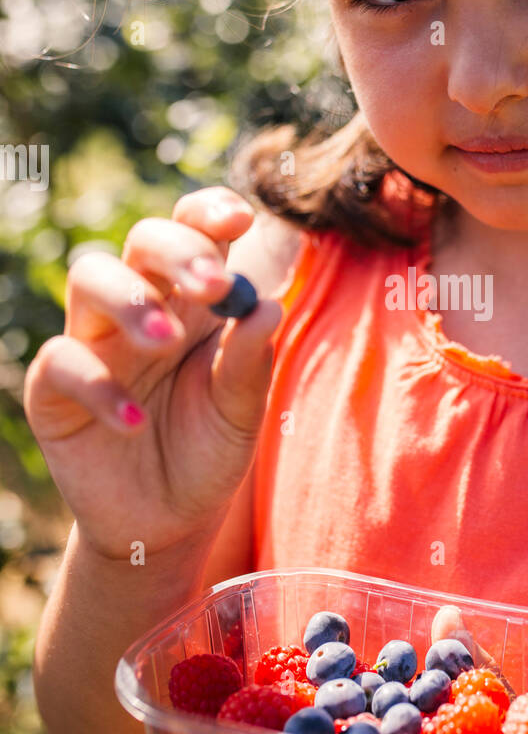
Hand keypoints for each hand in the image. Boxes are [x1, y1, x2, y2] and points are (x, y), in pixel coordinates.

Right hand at [23, 187, 282, 560]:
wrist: (169, 521)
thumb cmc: (209, 450)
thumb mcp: (241, 411)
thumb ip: (251, 361)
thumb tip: (268, 305)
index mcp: (193, 298)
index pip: (194, 230)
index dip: (209, 212)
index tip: (240, 219)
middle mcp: (141, 305)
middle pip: (142, 241)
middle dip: (177, 250)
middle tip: (213, 285)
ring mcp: (94, 341)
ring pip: (88, 276)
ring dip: (130, 299)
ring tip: (167, 341)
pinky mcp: (54, 389)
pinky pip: (61, 361)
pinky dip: (98, 386)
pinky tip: (134, 422)